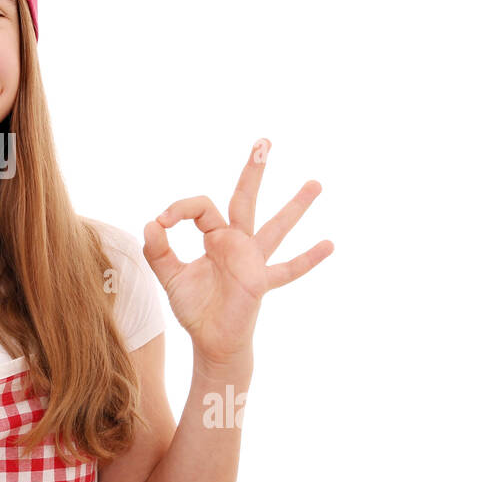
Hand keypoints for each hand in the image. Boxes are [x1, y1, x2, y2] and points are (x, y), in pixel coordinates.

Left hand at [142, 139, 332, 368]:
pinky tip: (329, 245)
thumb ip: (158, 251)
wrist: (210, 340)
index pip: (201, 207)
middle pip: (246, 199)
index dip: (180, 209)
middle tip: (265, 141)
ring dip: (295, 205)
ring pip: (276, 227)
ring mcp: (253, 261)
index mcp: (215, 237)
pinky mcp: (260, 281)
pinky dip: (307, 258)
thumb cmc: (195, 307)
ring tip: (315, 183)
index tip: (162, 221)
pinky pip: (288, 269)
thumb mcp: (170, 276)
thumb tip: (151, 223)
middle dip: (254, 170)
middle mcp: (237, 242)